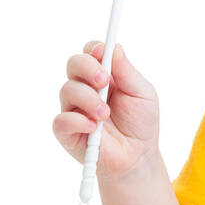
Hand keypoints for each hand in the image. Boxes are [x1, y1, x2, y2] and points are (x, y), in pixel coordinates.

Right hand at [53, 40, 159, 178]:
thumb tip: (115, 48)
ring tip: (104, 114)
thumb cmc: (140, 123)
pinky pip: (61, 120)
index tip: (102, 51)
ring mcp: (74, 108)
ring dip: (88, 99)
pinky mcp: (67, 131)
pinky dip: (77, 121)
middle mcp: (86, 88)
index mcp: (104, 75)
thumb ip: (128, 72)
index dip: (94, 49)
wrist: (138, 157)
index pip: (91, 52)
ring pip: (67, 90)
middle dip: (88, 68)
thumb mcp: (143, 94)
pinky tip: (93, 127)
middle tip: (104, 81)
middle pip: (74, 64)